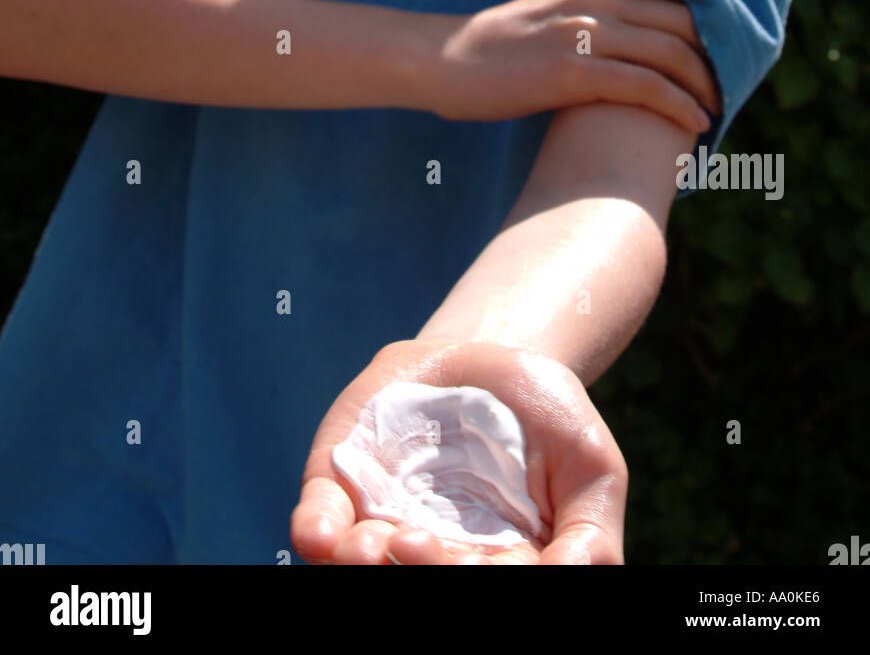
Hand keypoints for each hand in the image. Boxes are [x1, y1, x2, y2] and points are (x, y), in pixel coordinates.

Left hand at [290, 338, 627, 565]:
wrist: (492, 352)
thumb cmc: (550, 419)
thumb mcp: (592, 469)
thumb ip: (591, 541)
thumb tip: (569, 580)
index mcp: (496, 566)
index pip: (483, 586)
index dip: (479, 577)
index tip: (481, 561)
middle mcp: (435, 556)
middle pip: (417, 578)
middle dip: (415, 571)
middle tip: (414, 544)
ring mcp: (384, 523)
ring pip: (362, 564)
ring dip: (358, 564)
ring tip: (362, 549)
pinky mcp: (343, 483)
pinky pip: (320, 518)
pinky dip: (316, 530)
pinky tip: (320, 534)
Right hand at [428, 0, 720, 130]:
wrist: (445, 60)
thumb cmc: (498, 47)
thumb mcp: (553, 12)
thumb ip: (595, 12)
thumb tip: (634, 36)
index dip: (708, 17)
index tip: (727, 47)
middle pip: (683, 19)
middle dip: (716, 53)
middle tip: (729, 84)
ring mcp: (584, 32)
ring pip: (671, 52)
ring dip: (705, 84)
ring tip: (719, 108)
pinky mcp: (572, 71)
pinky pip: (644, 86)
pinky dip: (678, 106)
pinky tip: (697, 125)